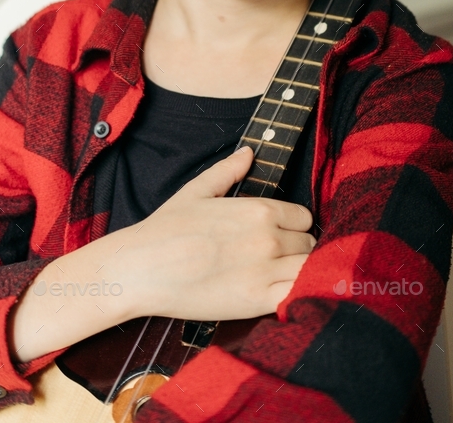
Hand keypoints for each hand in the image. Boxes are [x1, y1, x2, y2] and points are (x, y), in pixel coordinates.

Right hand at [119, 146, 315, 320]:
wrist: (143, 268)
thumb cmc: (167, 228)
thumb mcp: (197, 189)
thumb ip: (229, 170)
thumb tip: (249, 152)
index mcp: (259, 209)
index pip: (303, 217)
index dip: (293, 226)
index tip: (279, 234)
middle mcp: (269, 238)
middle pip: (308, 243)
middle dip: (296, 249)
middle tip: (274, 258)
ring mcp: (266, 271)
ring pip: (309, 268)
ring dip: (299, 271)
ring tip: (278, 276)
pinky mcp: (259, 301)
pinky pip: (299, 295)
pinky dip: (298, 294)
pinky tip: (280, 293)